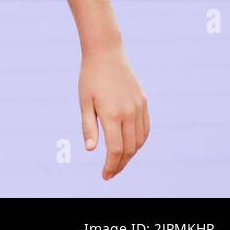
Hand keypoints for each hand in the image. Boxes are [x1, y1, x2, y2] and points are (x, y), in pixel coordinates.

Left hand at [79, 45, 148, 179]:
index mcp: (111, 114)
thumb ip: (88, 126)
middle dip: (120, 164)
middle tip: (110, 173)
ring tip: (119, 161)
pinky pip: (145, 129)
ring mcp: (139, 108)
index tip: (105, 175)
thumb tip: (91, 150)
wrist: (106, 53)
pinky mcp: (144, 102)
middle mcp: (129, 113)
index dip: (111, 165)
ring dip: (130, 155)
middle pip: (129, 149)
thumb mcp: (84, 101)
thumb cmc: (90, 78)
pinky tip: (131, 146)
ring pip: (139, 141)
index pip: (115, 149)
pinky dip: (140, 141)